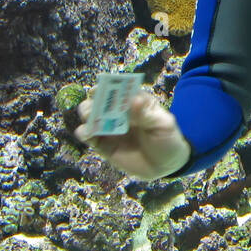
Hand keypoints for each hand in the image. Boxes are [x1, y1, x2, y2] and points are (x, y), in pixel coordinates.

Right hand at [76, 90, 190, 179]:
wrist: (165, 165)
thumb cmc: (167, 139)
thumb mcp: (163, 124)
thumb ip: (147, 114)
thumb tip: (133, 100)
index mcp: (134, 101)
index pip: (119, 88)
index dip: (110, 85)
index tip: (103, 87)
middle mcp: (118, 111)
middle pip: (100, 100)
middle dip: (95, 100)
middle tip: (96, 106)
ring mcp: (109, 127)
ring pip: (90, 115)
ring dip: (86, 114)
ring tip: (91, 119)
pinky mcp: (103, 144)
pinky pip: (88, 136)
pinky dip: (84, 132)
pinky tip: (87, 133)